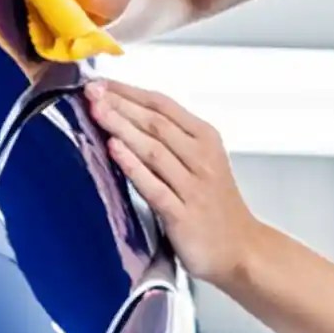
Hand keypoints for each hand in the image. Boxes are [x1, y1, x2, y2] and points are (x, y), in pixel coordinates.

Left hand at [85, 80, 262, 284]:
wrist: (242, 250)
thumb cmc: (216, 206)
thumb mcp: (202, 161)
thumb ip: (173, 139)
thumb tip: (130, 114)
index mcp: (206, 139)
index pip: (163, 106)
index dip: (130, 92)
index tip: (102, 83)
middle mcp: (201, 158)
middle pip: (156, 123)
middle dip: (121, 104)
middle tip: (91, 91)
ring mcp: (193, 187)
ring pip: (153, 149)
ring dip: (122, 127)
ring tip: (96, 111)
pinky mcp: (183, 215)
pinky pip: (154, 186)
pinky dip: (133, 166)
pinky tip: (115, 150)